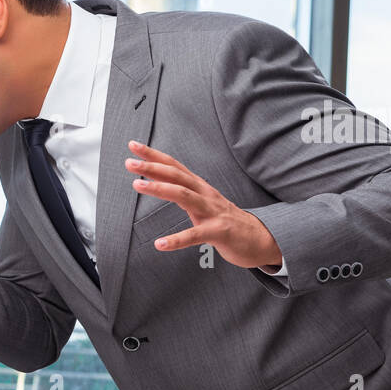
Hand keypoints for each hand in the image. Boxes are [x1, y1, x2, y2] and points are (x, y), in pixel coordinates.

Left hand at [125, 140, 282, 269]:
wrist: (261, 239)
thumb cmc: (227, 222)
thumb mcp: (203, 204)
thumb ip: (183, 194)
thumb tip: (158, 183)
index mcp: (200, 188)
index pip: (174, 166)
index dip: (154, 155)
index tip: (133, 145)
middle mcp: (205, 195)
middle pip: (177, 175)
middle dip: (152, 167)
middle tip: (129, 162)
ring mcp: (213, 212)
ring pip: (184, 196)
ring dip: (159, 189)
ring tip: (137, 185)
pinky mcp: (219, 232)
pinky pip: (195, 235)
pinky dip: (176, 240)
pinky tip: (160, 244)